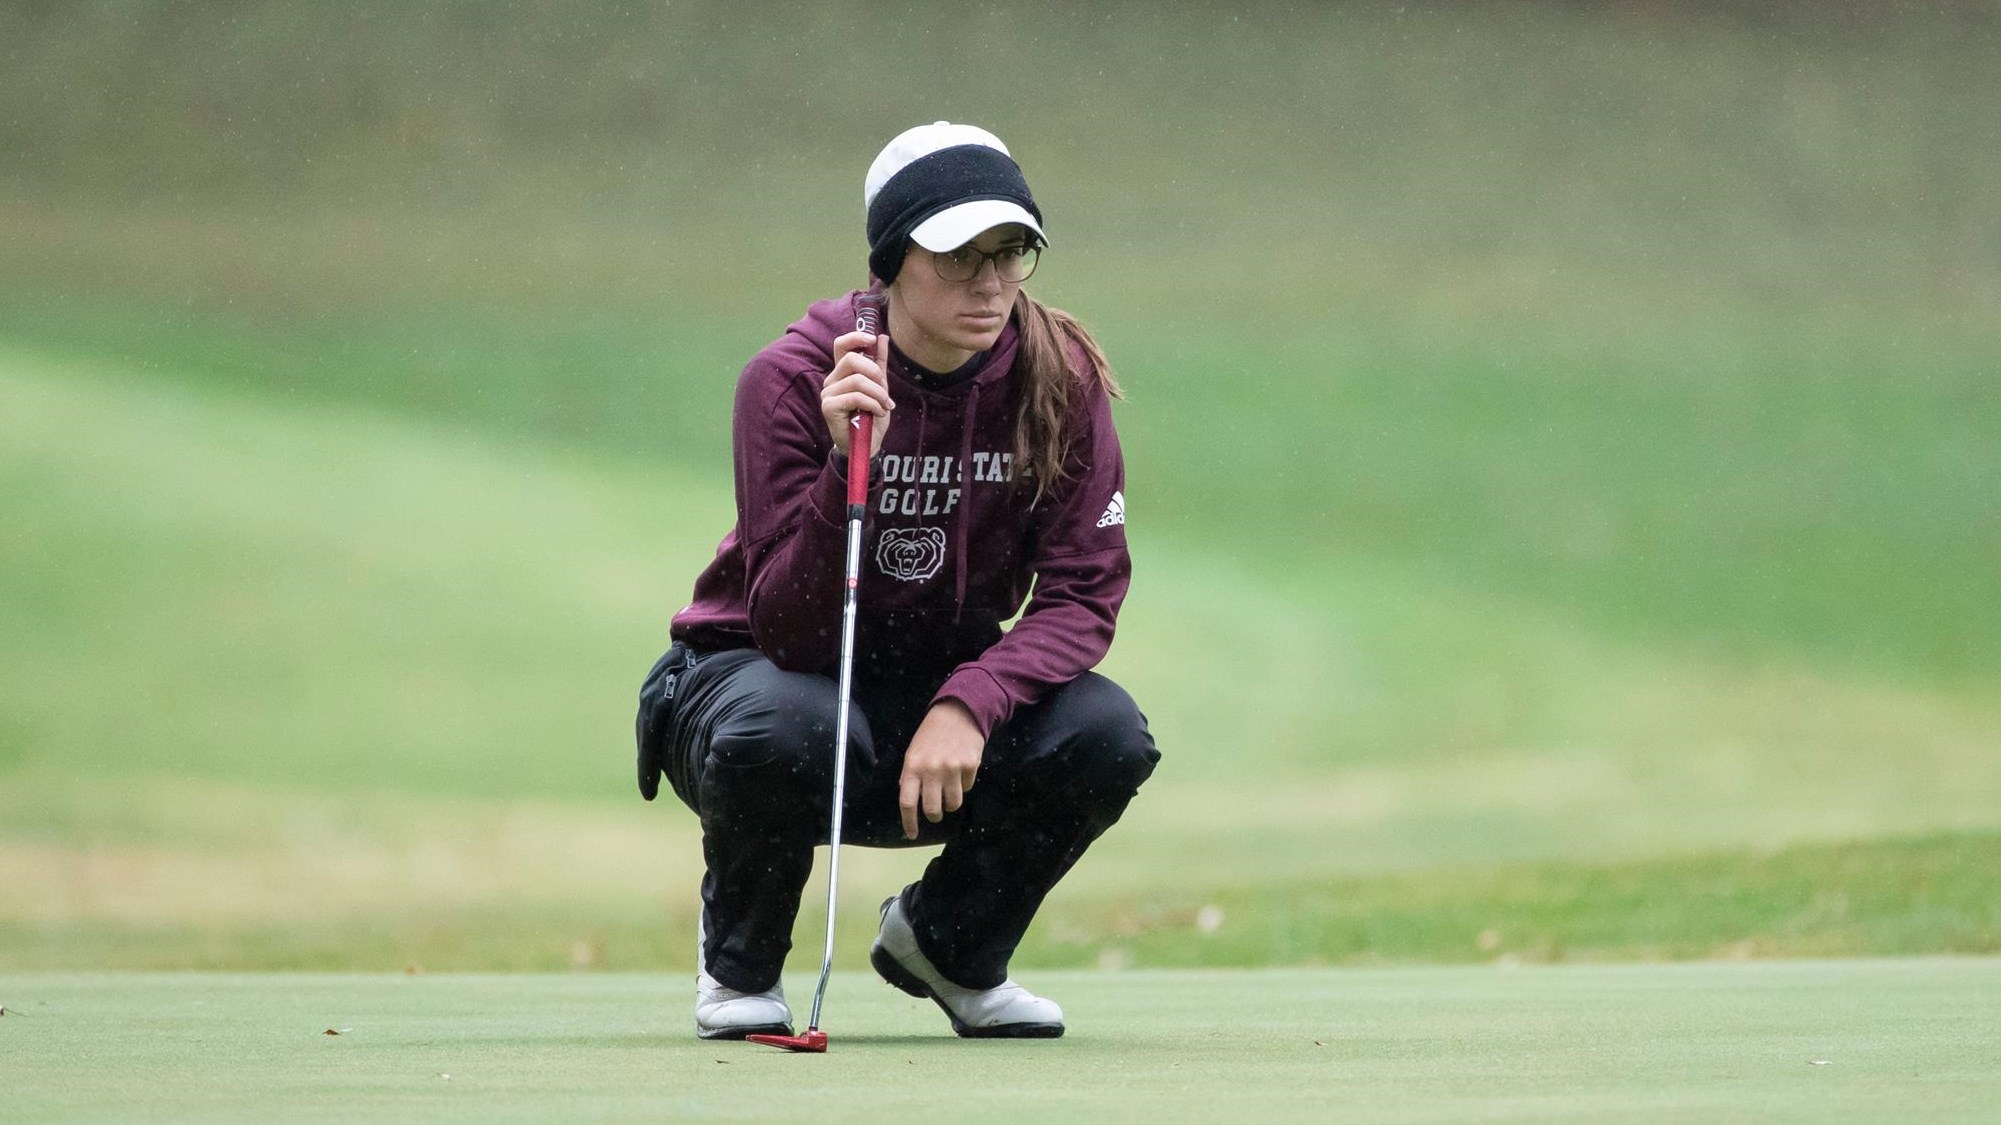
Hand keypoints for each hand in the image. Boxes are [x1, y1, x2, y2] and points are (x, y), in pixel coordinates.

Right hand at [821, 328, 892, 457]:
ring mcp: (828, 393)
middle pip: (853, 360)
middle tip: (885, 392)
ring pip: (858, 380)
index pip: (841, 345)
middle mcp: (832, 380)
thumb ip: (879, 363)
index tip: (873, 338)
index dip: (856, 337)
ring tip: (884, 406)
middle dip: (876, 374)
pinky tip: (877, 413)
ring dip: (878, 394)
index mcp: (843, 373)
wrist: (866, 445)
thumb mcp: (880, 387)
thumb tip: (882, 337)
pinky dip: (873, 404)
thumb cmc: (871, 417)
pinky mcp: (828, 406)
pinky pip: (855, 396)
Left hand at [899, 699, 983, 839]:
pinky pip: (967, 788)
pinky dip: (963, 785)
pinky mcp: (970, 766)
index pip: (907, 802)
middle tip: (936, 812)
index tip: (912, 833)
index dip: (909, 822)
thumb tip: (910, 802)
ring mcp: (952, 769)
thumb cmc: (931, 735)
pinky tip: (960, 770)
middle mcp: (932, 769)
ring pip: (953, 803)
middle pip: (932, 809)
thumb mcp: (914, 752)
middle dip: (934, 815)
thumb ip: (911, 776)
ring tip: (949, 788)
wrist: (958, 713)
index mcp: (913, 766)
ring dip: (951, 802)